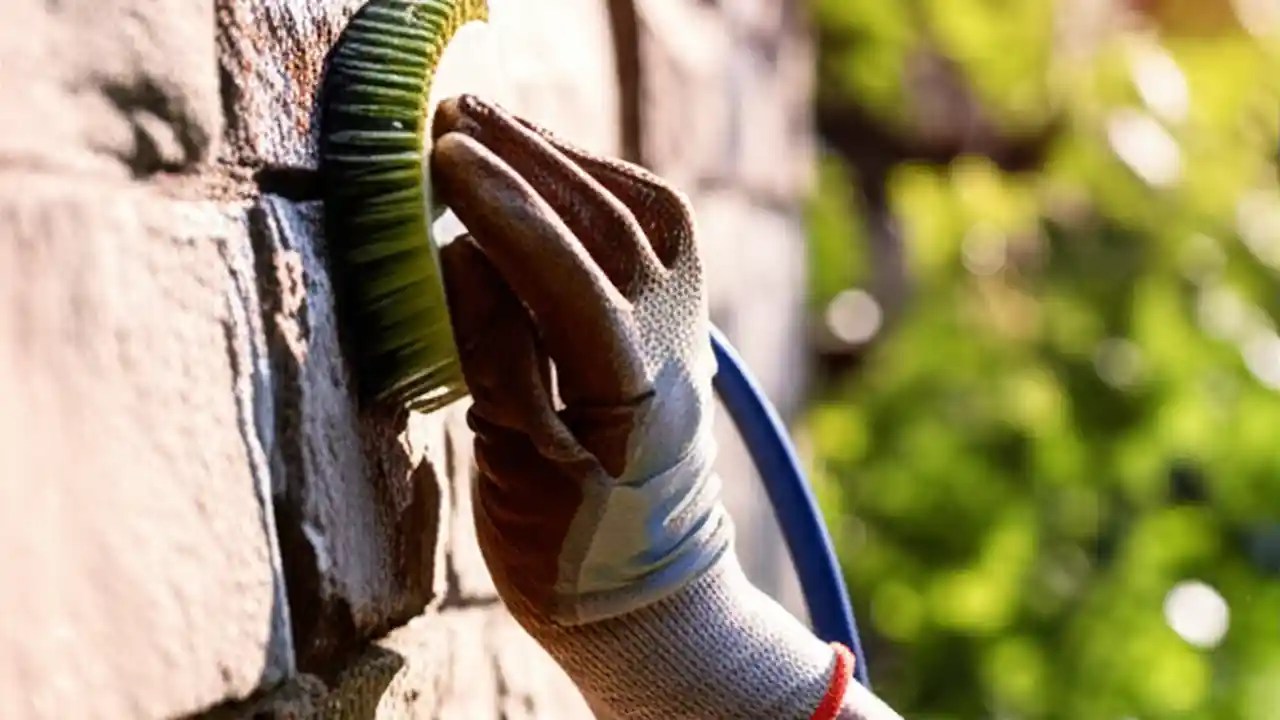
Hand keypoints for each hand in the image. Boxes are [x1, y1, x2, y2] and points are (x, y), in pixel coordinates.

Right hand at [432, 94, 729, 625]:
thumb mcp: (517, 475)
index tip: (447, 160)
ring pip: (639, 214)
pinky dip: (595, 182)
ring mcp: (686, 327)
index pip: (577, 287)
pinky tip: (545, 161)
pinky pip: (648, 226)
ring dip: (562, 160)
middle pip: (612, 231)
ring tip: (487, 122)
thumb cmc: (572, 557)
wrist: (649, 592)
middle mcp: (675, 351)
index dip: (513, 220)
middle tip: (454, 119)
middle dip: (531, 166)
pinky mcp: (677, 316)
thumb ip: (494, 363)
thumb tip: (464, 254)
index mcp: (635, 405)